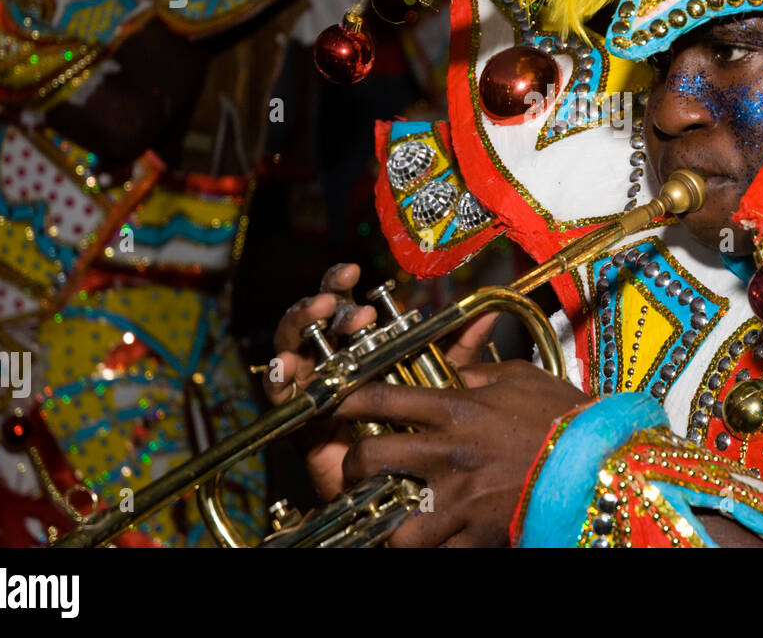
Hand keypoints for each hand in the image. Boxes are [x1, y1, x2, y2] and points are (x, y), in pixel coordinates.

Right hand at [263, 263, 499, 500]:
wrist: (404, 491)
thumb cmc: (419, 431)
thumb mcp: (442, 384)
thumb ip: (459, 350)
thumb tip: (486, 314)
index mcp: (363, 345)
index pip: (346, 305)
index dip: (343, 285)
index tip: (355, 271)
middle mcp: (335, 361)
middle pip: (318, 320)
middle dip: (323, 300)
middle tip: (338, 296)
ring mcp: (315, 386)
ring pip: (294, 345)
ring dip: (300, 325)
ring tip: (317, 313)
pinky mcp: (301, 419)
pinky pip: (279, 394)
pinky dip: (276, 376)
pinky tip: (285, 364)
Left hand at [337, 359, 587, 546]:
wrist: (602, 462)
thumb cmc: (565, 415)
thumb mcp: (519, 377)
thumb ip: (478, 370)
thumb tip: (453, 369)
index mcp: (458, 410)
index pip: (383, 399)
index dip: (348, 399)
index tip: (338, 401)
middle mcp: (449, 454)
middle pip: (373, 457)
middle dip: (354, 461)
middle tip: (358, 462)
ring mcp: (460, 499)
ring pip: (393, 519)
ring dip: (382, 517)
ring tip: (383, 513)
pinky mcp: (476, 533)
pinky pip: (436, 550)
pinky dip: (426, 546)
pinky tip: (424, 538)